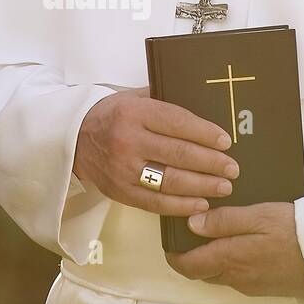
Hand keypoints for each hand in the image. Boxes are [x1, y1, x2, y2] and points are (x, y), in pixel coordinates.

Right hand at [74, 88, 238, 216]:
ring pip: (170, 181)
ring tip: (224, 186)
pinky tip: (200, 203)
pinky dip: (181, 206)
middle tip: (232, 168)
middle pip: (179, 154)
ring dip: (202, 186)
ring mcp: (123, 169)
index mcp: (134, 112)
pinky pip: (155, 203)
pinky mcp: (120, 192)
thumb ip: (163, 99)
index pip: (178, 123)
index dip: (205, 133)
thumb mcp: (132, 98)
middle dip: (211, 163)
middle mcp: (128, 141)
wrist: (72, 139)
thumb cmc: (111, 116)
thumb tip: (203, 103)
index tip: (226, 141)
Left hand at [166, 203, 303, 297]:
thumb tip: (191, 224)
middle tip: (190, 231)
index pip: (186, 265)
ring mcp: (251, 285)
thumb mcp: (258, 216)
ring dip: (212, 259)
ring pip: (219, 274)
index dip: (173, 254)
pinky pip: (238, 277)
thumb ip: (223, 221)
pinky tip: (242, 244)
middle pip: (201, 272)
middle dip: (190, 256)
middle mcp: (235, 278)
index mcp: (228, 259)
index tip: (170, 237)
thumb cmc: (295, 232)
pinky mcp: (265, 287)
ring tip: (216, 233)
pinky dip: (231, 263)